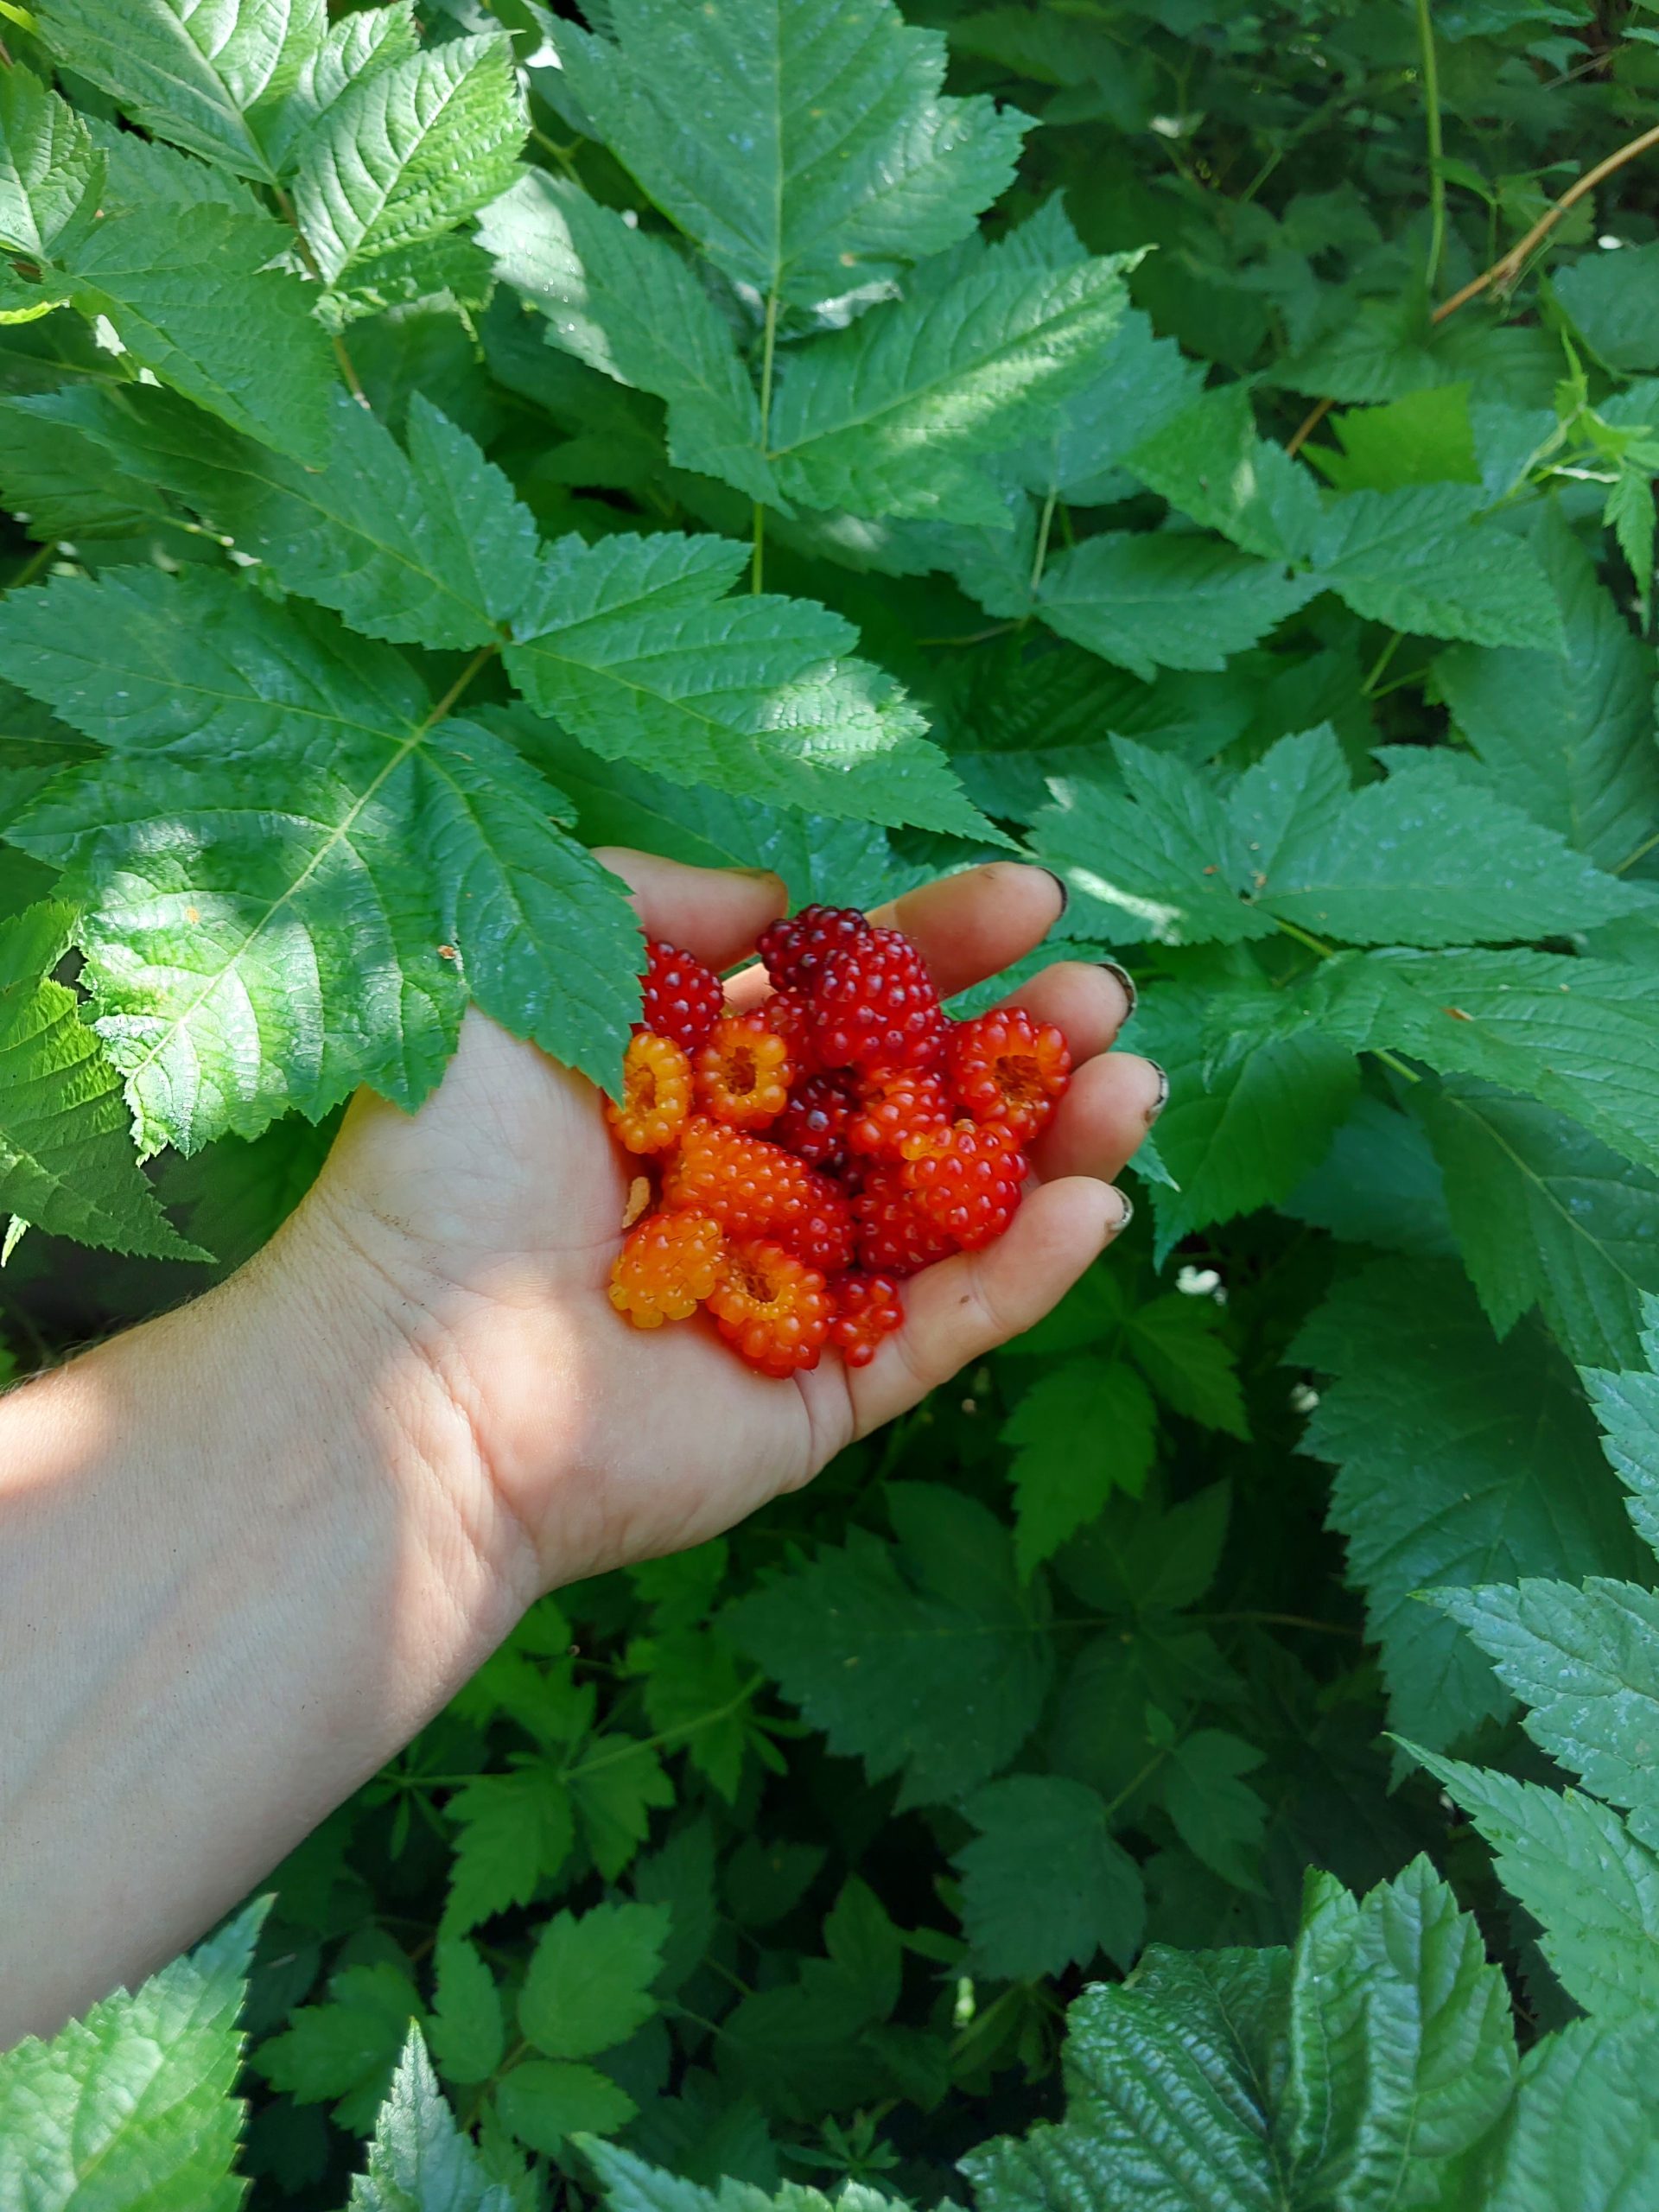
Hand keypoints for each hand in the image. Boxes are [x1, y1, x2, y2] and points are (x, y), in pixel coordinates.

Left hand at [295, 855, 1161, 1602]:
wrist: (405, 1383)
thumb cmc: (445, 1175)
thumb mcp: (520, 977)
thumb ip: (646, 902)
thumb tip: (777, 898)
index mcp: (686, 1086)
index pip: (840, 1003)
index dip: (934, 948)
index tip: (1028, 897)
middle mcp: (748, 1184)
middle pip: (915, 1103)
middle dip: (1016, 1043)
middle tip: (1103, 996)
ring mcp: (790, 1295)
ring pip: (951, 1215)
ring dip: (1051, 1149)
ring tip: (1132, 1082)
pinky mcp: (816, 1399)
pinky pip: (938, 1333)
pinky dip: (1020, 1276)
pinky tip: (1093, 1205)